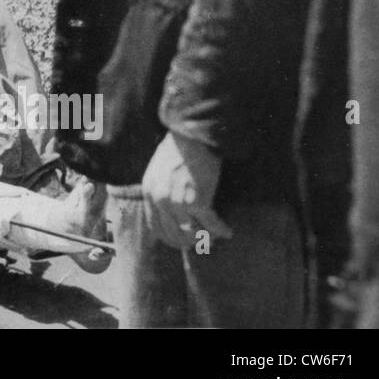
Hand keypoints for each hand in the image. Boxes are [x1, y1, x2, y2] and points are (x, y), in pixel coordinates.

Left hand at [141, 132, 232, 249]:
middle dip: (189, 242)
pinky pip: (210, 225)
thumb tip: (172, 210)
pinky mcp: (197, 201)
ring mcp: (177, 202)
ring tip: (215, 239)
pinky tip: (228, 231)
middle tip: (203, 242)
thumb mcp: (159, 171)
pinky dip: (221, 230)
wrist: (193, 136)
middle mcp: (160, 200)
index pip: (156, 227)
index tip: (183, 242)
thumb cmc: (179, 150)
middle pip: (173, 234)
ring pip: (191, 233)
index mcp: (150, 192)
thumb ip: (161, 190)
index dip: (171, 238)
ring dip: (205, 238)